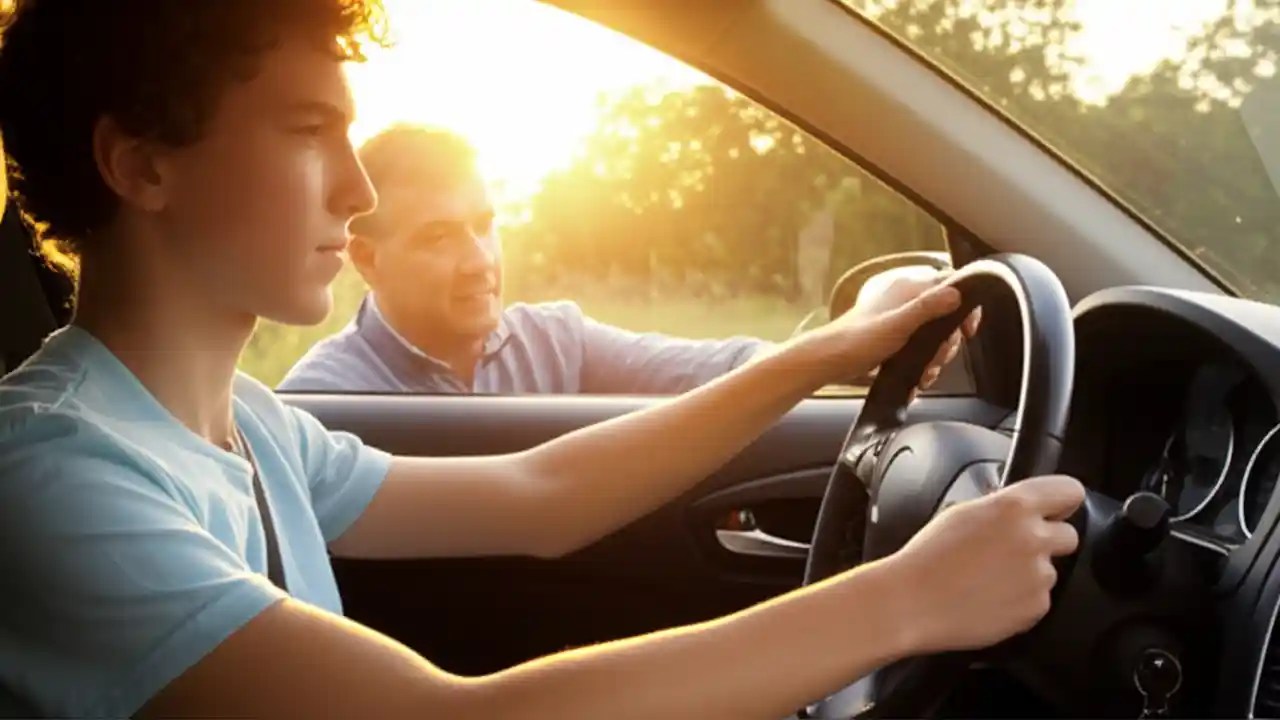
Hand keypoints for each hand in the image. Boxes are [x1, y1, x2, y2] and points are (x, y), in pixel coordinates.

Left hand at [850, 267, 980, 390]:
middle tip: (936, 358)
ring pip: (936, 335)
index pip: (951, 284)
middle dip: (947, 342)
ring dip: (936, 357)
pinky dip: (924, 363)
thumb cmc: (858, 340)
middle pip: (948, 316)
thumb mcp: (898, 324)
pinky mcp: (897, 338)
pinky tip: (919, 377)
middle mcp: (907, 299)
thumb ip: (927, 307)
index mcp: (908, 287)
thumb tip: (958, 293)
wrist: (829, 361)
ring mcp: (902, 319)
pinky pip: (922, 347)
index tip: (967, 331)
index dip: (966, 307)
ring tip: (925, 373)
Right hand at [884, 475, 1084, 653]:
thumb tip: (1017, 509)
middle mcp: (1033, 538)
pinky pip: (1039, 599)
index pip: (1069, 491)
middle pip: (1068, 535)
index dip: (1062, 502)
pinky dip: (1020, 600)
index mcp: (1014, 507)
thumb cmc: (926, 559)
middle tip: (1014, 550)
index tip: (1056, 510)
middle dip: (1047, 541)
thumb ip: (1000, 508)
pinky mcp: (1036, 608)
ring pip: (1049, 570)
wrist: (912, 602)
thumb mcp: (961, 513)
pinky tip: (989, 597)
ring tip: (989, 579)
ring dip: (1029, 574)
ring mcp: (1038, 576)